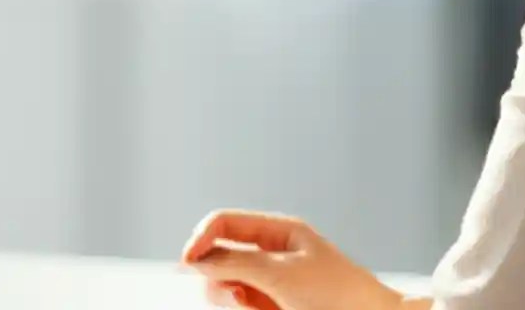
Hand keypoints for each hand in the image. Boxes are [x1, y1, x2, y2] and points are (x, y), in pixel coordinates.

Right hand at [181, 210, 413, 309]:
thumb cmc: (337, 294)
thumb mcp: (283, 273)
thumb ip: (238, 262)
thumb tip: (196, 259)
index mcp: (278, 231)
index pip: (224, 223)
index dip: (201, 238)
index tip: (187, 262)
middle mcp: (270, 254)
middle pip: (219, 256)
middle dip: (216, 275)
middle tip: (234, 296)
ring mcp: (270, 283)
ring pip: (225, 285)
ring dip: (228, 296)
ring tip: (250, 307)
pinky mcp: (271, 307)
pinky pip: (240, 303)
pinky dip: (240, 307)